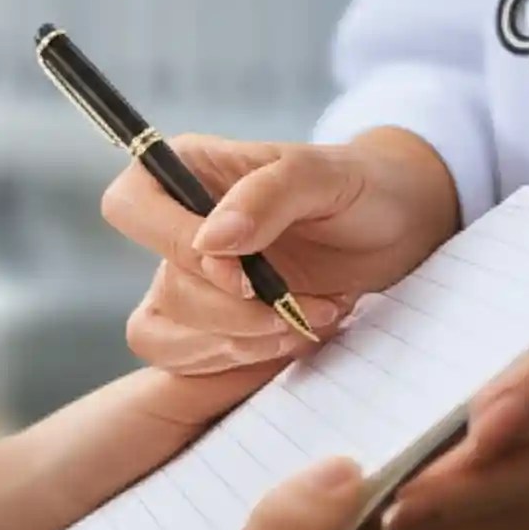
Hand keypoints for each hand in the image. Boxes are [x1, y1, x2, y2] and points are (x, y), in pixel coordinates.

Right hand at [102, 128, 457, 374]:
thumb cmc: (361, 187)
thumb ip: (267, 195)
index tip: (244, 274)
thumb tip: (210, 240)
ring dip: (243, 341)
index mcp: (186, 168)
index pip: (132, 208)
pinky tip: (290, 337)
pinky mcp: (203, 324)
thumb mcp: (327, 176)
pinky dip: (240, 361)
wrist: (396, 230)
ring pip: (168, 334)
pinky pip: (184, 361)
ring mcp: (184, 279)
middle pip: (162, 287)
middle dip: (234, 313)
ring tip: (308, 319)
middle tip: (299, 306)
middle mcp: (173, 224)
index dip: (176, 248)